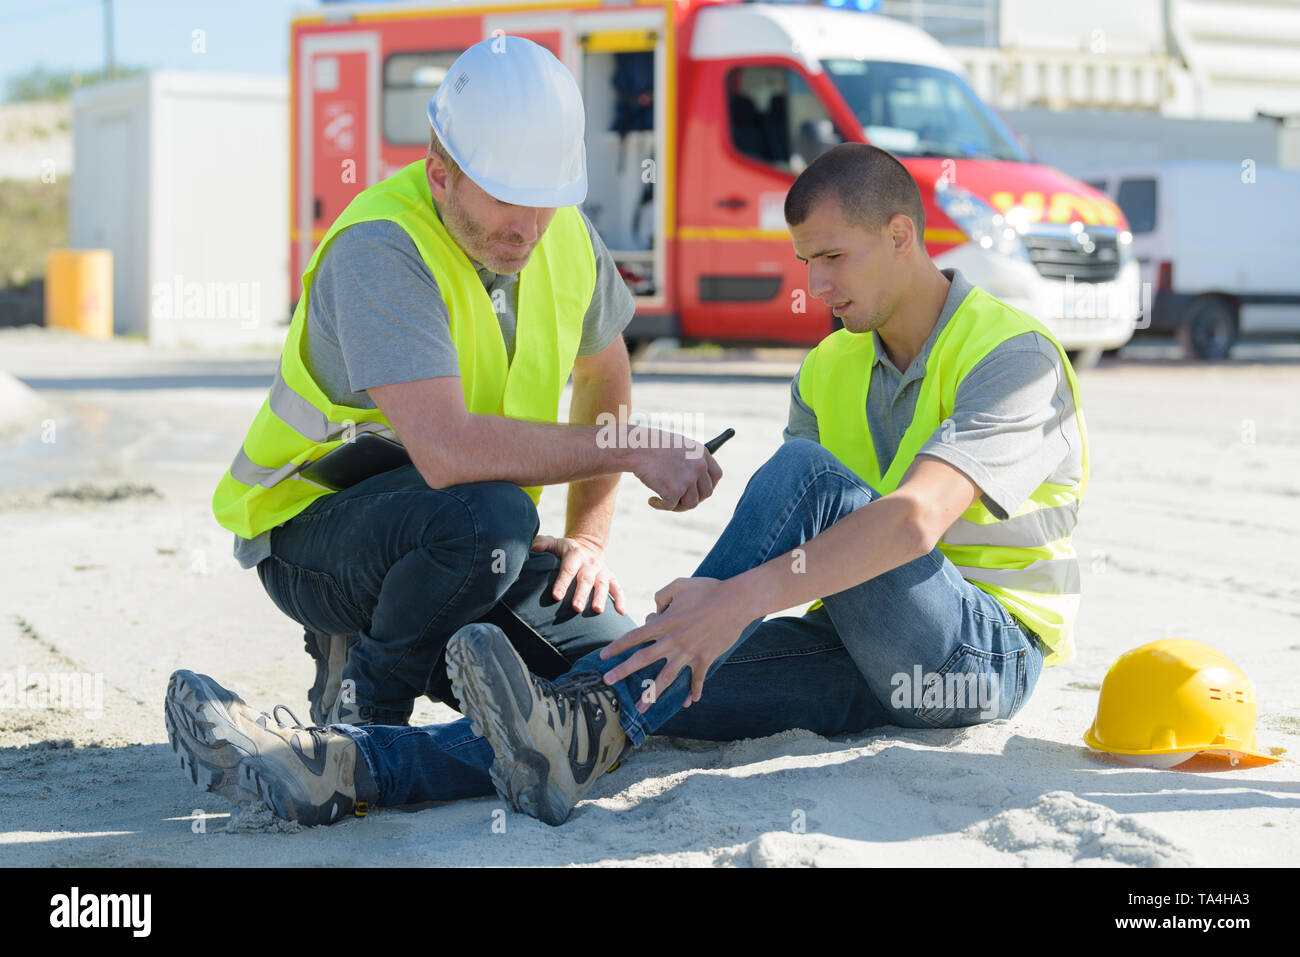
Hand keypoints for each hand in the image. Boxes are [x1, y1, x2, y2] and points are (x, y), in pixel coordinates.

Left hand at [532, 534, 626, 615]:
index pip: (568, 570)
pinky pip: (618, 588)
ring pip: (603, 585)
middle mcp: (590, 563)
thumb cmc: (566, 550)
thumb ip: (544, 543)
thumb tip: (534, 546)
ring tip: (597, 611)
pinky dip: (620, 600)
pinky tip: (621, 612)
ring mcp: (602, 571)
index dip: (562, 583)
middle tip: (576, 608)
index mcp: (575, 555)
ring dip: (601, 598)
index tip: (556, 596)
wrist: (589, 544)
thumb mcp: (555, 543)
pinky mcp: (611, 577)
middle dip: (582, 594)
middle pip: (586, 580)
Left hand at [598, 577, 750, 711]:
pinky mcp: (705, 658)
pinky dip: (695, 690)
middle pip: (643, 659)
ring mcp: (689, 652)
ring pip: (666, 677)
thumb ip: (661, 596)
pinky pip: (697, 678)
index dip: (617, 647)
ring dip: (652, 694)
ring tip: (641, 708)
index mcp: (665, 622)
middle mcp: (673, 640)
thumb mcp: (679, 585)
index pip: (634, 637)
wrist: (737, 601)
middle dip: (623, 671)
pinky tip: (691, 701)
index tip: (602, 657)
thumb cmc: (708, 589)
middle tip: (607, 682)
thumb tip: (654, 611)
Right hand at [628, 430, 722, 511]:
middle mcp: (699, 466)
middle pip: (706, 493)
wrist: (637, 446)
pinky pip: (671, 506)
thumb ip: (692, 462)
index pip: (716, 476)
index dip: (709, 486)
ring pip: (691, 504)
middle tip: (679, 500)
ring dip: (677, 505)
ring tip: (664, 500)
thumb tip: (696, 486)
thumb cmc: (654, 446)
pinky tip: (651, 500)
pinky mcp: (674, 490)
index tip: (699, 491)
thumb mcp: (680, 447)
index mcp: (702, 453)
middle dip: (693, 499)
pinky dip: (660, 506)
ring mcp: (688, 479)